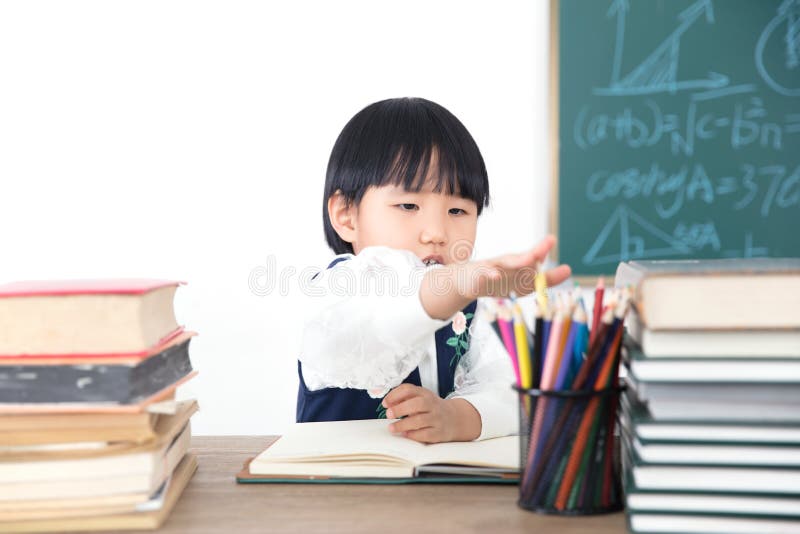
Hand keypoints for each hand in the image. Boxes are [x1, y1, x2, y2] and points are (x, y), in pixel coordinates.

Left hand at [382, 384, 480, 442]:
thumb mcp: (420, 397)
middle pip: (417, 404)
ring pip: (420, 420)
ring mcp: (436, 419)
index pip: (409, 390)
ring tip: (392, 428)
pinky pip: (426, 434)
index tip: (385, 403)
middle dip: (400, 409)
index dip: (395, 395)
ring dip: (403, 424)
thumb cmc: (431, 408)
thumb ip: (404, 397)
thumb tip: (387, 403)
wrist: (455, 418)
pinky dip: (414, 435)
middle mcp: (432, 405)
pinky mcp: (439, 433)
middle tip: (388, 414)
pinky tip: (405, 434)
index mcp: (425, 394)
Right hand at [456, 234, 570, 298]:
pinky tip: (496, 276)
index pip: (534, 257)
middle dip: (537, 250)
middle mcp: (508, 262)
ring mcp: (493, 267)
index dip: (543, 249)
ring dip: (519, 260)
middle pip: (523, 257)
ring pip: (506, 263)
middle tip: (549, 241)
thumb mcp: (524, 282)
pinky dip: (490, 274)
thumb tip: (568, 270)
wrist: (467, 281)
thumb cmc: (499, 280)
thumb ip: (545, 278)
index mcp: (519, 264)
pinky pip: (485, 274)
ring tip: (531, 258)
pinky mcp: (479, 275)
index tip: (552, 239)